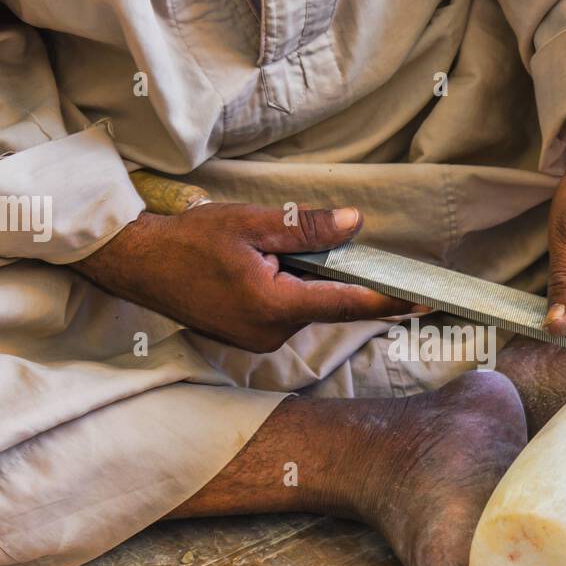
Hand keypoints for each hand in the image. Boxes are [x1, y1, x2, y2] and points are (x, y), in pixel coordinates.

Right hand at [74, 203, 412, 351]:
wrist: (139, 265)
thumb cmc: (190, 241)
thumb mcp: (253, 223)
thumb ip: (308, 228)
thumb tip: (356, 223)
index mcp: (276, 306)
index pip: (348, 304)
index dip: (390, 301)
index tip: (427, 302)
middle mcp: (271, 334)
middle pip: (325, 303)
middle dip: (328, 274)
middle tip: (296, 243)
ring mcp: (259, 341)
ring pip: (304, 307)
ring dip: (301, 280)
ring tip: (259, 253)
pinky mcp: (249, 339)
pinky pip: (284, 313)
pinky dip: (285, 290)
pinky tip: (256, 268)